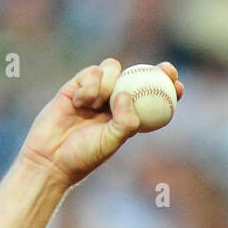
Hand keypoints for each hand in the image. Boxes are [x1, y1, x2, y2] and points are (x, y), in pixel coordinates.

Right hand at [17, 58, 184, 188]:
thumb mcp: (110, 142)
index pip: (150, 100)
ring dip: (108, 81)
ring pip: (113, 70)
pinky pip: (92, 72)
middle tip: (166, 69)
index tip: (178, 86)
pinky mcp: (78, 85)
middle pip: (138, 77)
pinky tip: (80, 101)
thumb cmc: (83, 156)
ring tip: (94, 104)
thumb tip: (126, 95)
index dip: (166, 90)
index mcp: (127, 119)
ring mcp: (97, 93)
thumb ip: (124, 121)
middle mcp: (114, 103)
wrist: (50, 157)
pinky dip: (90, 84)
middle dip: (155, 70)